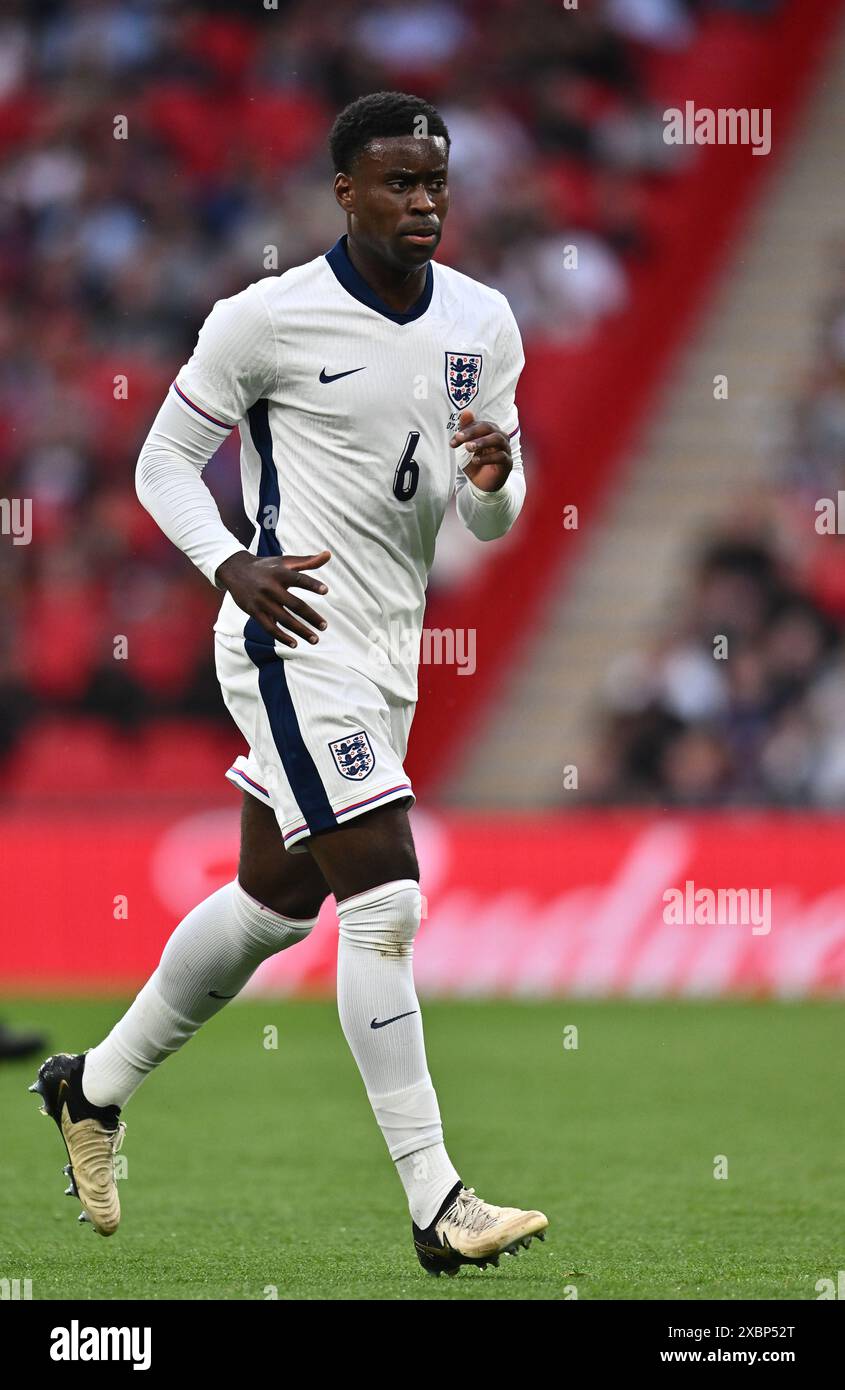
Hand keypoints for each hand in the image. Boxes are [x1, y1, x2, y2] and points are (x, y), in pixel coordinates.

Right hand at [215, 549, 330, 647]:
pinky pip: (269, 628)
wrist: (235, 570)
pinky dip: (281, 637)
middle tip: (324, 626)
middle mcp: (270, 587)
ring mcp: (261, 601)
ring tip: (315, 639)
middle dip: (310, 616)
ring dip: (300, 630)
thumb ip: (307, 561)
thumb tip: (328, 554)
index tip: (325, 590)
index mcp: (280, 573)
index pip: (298, 579)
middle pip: (294, 604)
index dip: (311, 584)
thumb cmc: (266, 566)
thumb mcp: (284, 561)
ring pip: (283, 619)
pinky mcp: (254, 612)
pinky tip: (294, 643)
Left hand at [449, 408, 511, 491]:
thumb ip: (466, 430)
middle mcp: (500, 437)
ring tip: (468, 448)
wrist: (483, 484)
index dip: (466, 430)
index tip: (453, 441)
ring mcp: (506, 449)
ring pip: (498, 439)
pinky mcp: (508, 463)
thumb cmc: (475, 462)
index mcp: (490, 431)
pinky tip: (475, 460)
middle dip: (473, 432)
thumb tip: (466, 412)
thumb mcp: (466, 447)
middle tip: (459, 438)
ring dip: (482, 442)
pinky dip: (487, 457)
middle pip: (489, 428)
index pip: (479, 425)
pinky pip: (501, 456)